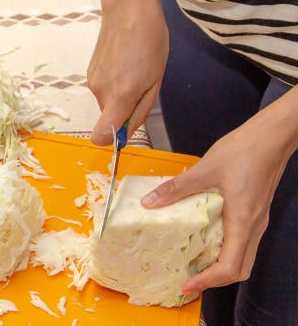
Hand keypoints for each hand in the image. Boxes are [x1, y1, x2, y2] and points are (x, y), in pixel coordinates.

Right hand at [88, 0, 167, 144]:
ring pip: (106, 103)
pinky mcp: (89, 72)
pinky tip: (124, 64)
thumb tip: (127, 131)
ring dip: (120, 96)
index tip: (126, 129)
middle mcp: (100, 91)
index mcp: (120, 95)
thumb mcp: (156, 80)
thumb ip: (141, 110)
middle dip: (124, 111)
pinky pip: (102, 90)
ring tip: (135, 71)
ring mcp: (91, 81)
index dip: (113, 139)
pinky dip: (113, 85)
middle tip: (143, 86)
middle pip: (109, 118)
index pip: (101, 135)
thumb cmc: (150, 41)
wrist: (128, 9)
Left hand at [141, 117, 290, 295]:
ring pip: (242, 257)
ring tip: (193, 265)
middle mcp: (253, 227)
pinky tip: (203, 240)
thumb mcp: (204, 169)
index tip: (187, 284)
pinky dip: (224, 250)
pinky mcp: (255, 212)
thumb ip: (176, 188)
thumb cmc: (245, 150)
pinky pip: (242, 241)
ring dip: (219, 267)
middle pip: (239, 269)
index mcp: (242, 221)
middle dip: (214, 280)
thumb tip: (149, 203)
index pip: (230, 266)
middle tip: (187, 280)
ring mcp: (256, 220)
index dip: (208, 281)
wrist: (272, 136)